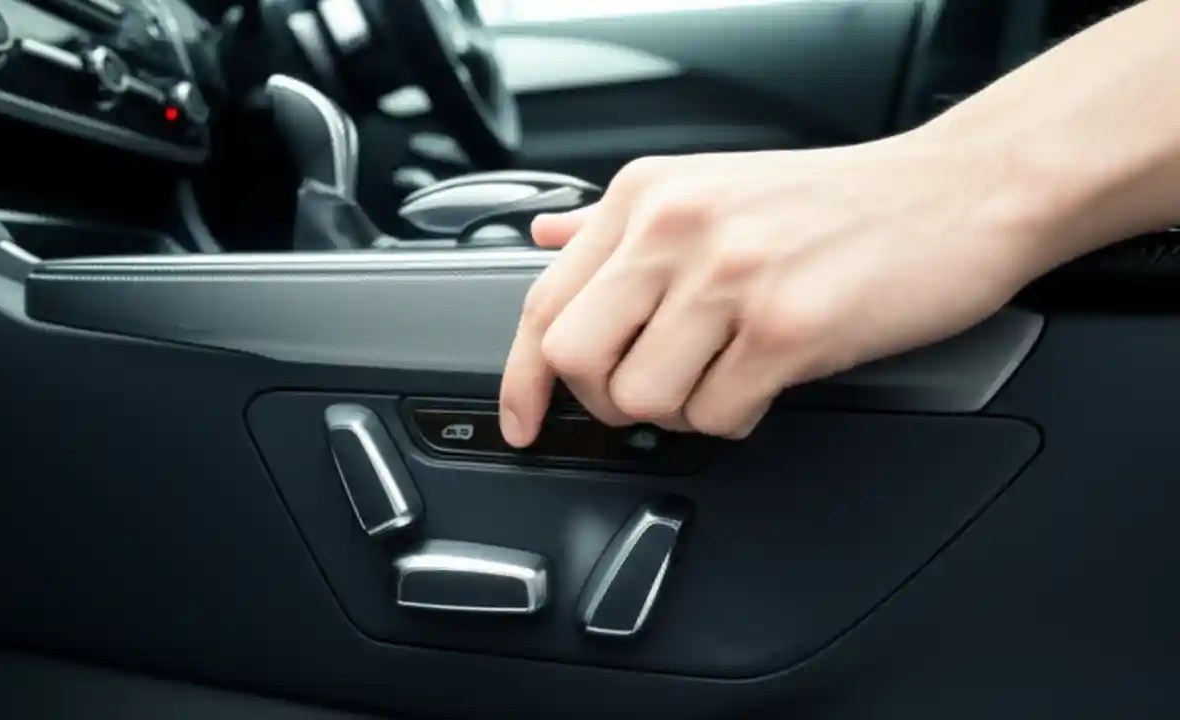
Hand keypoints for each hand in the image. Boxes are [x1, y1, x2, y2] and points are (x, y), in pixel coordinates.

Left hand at [498, 131, 1053, 446]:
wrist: (958, 192)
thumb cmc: (836, 199)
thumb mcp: (710, 183)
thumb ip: (617, 221)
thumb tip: (547, 240)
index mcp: (646, 195)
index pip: (542, 301)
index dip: (521, 379)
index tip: (521, 420)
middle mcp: (676, 228)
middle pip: (578, 360)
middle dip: (605, 400)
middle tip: (649, 394)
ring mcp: (731, 277)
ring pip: (644, 400)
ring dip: (680, 410)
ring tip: (723, 375)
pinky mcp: (788, 328)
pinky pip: (717, 418)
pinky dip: (736, 416)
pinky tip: (766, 379)